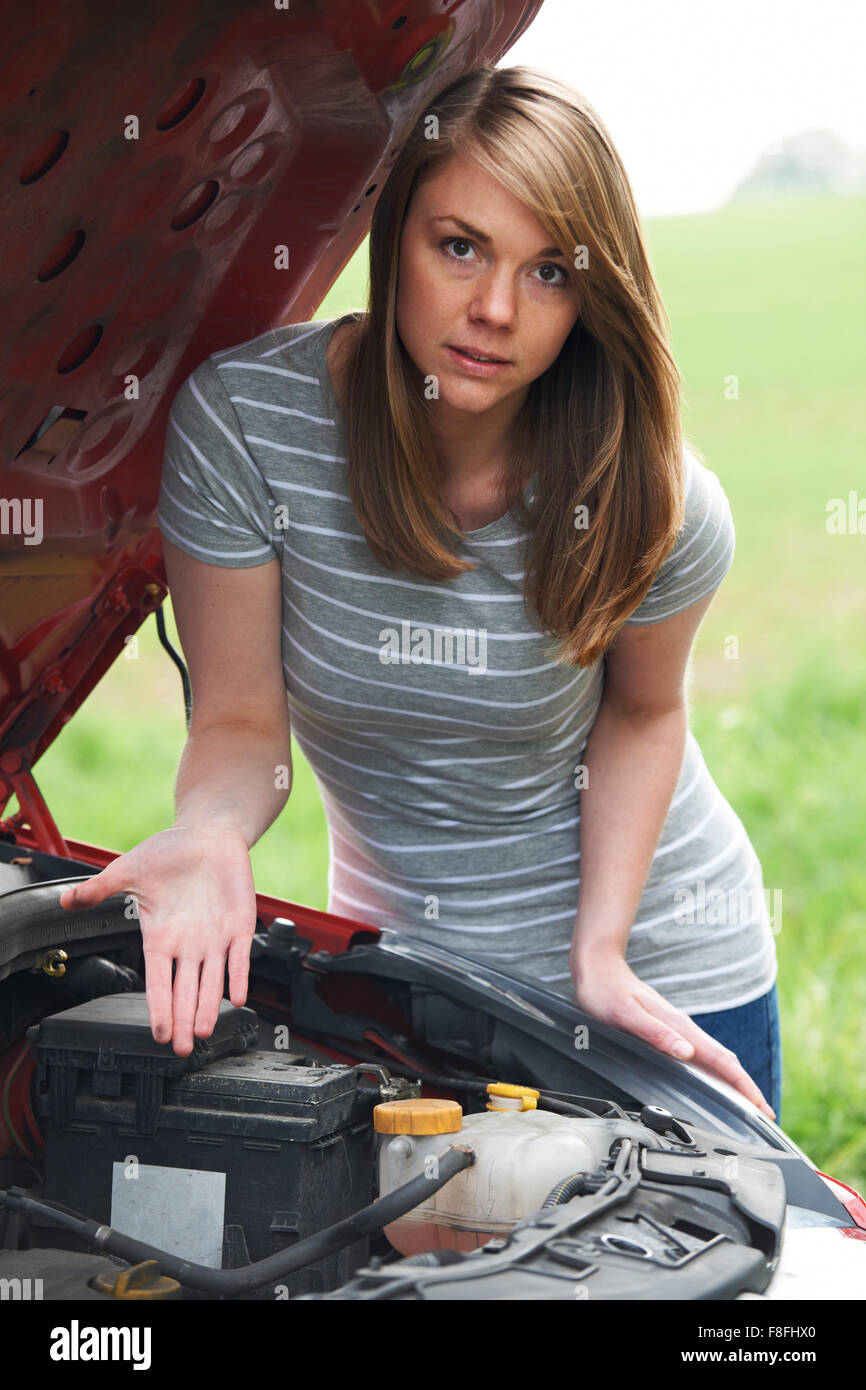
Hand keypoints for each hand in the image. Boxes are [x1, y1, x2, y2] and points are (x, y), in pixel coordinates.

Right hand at [58, 825, 256, 1056]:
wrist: (206, 834)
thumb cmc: (167, 853)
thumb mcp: (128, 871)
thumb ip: (99, 889)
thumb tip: (64, 901)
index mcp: (160, 936)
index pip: (157, 980)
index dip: (158, 1007)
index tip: (158, 1033)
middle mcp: (188, 944)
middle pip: (185, 990)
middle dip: (183, 1019)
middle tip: (181, 1050)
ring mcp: (215, 937)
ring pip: (212, 980)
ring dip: (209, 1005)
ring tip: (204, 1032)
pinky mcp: (240, 924)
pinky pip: (240, 955)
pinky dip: (239, 975)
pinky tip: (238, 996)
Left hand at [571, 948, 775, 1119]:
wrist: (600, 969)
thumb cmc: (607, 992)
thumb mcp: (626, 1015)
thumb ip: (656, 1033)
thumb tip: (687, 1052)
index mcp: (679, 1026)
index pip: (720, 1058)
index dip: (741, 1083)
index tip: (758, 1104)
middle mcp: (684, 1028)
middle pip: (725, 1061)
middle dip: (747, 1087)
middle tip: (766, 1113)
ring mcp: (679, 1029)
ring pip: (715, 1058)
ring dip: (734, 1081)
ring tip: (749, 1105)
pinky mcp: (670, 1030)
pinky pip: (701, 1055)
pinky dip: (716, 1072)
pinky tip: (716, 1082)